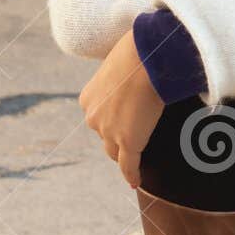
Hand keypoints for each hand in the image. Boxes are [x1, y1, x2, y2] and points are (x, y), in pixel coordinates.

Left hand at [78, 28, 164, 188]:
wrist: (145, 56)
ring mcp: (109, 132)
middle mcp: (93, 118)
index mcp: (88, 99)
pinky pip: (129, 165)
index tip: (123, 119)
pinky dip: (132, 175)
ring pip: (116, 151)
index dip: (111, 120)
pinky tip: (135, 182)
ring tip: (136, 158)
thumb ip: (123, 76)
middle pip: (105, 136)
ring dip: (125, 154)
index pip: (99, 118)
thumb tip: (140, 70)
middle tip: (135, 133)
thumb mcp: (121, 63)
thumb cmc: (138, 52)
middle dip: (116, 136)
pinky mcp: (128, 141)